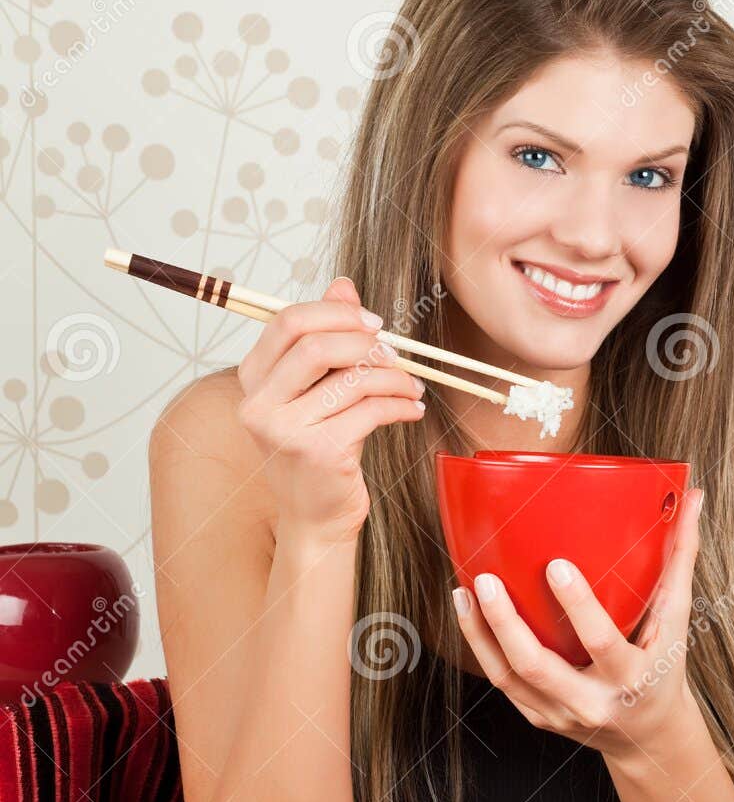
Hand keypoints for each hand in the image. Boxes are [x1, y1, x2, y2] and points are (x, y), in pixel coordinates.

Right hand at [235, 276, 425, 543]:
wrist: (315, 516)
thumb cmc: (317, 448)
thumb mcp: (317, 390)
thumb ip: (326, 337)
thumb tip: (343, 285)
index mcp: (252, 379)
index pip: (287, 322)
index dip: (335, 313)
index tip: (372, 322)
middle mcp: (260, 404)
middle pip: (317, 346)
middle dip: (367, 343)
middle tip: (397, 354)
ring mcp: (286, 431)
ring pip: (352, 379)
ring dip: (394, 378)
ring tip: (412, 386)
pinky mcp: (320, 453)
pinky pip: (372, 411)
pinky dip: (400, 405)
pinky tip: (412, 409)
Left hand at [451, 486, 704, 761]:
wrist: (647, 737)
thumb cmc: (661, 667)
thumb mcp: (675, 623)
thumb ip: (680, 560)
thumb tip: (693, 499)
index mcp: (631, 677)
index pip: (603, 642)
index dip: (579, 606)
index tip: (556, 566)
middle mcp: (592, 701)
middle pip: (537, 666)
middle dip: (506, 623)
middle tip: (485, 580)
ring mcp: (560, 714)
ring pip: (509, 676)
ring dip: (480, 633)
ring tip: (464, 590)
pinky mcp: (538, 717)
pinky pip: (502, 681)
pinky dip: (481, 646)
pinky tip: (469, 611)